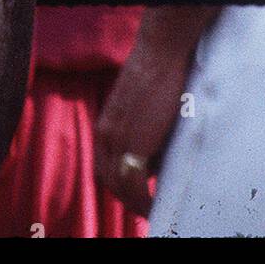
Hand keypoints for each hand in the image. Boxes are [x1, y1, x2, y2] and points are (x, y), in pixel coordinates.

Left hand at [95, 25, 196, 218]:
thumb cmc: (159, 74)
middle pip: (109, 180)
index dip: (119, 184)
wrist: (160, 53)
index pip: (104, 166)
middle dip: (126, 198)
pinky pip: (134, 183)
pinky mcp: (134, 144)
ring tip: (152, 210)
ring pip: (119, 186)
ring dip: (134, 202)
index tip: (136, 194)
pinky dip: (143, 199)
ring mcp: (117, 140)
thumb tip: (154, 161)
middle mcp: (105, 135)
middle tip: (145, 208)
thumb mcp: (142, 108)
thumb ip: (143, 133)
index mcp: (106, 126)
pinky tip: (154, 204)